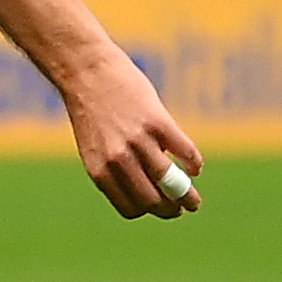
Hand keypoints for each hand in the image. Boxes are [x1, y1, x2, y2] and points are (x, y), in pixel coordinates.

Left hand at [60, 44, 201, 219]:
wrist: (86, 70)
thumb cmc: (91, 108)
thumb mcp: (96, 144)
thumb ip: (116, 166)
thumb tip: (150, 186)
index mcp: (99, 169)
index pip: (130, 207)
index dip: (148, 211)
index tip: (159, 208)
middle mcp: (117, 159)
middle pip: (153, 200)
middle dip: (171, 210)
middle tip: (183, 208)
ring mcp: (138, 141)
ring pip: (171, 182)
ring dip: (189, 195)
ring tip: (195, 199)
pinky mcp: (158, 122)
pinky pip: (186, 152)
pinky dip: (195, 164)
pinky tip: (195, 166)